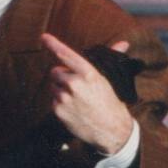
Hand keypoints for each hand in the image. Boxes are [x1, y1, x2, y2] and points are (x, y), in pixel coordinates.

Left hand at [41, 32, 134, 154]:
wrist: (110, 129)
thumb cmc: (111, 102)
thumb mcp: (110, 79)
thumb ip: (112, 58)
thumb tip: (124, 43)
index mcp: (88, 73)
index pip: (66, 54)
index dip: (53, 44)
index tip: (44, 37)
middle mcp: (74, 84)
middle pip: (55, 71)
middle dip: (62, 76)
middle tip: (76, 86)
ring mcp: (64, 98)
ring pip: (53, 86)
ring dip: (61, 90)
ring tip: (77, 99)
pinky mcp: (58, 110)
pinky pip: (53, 100)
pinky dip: (60, 103)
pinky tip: (73, 108)